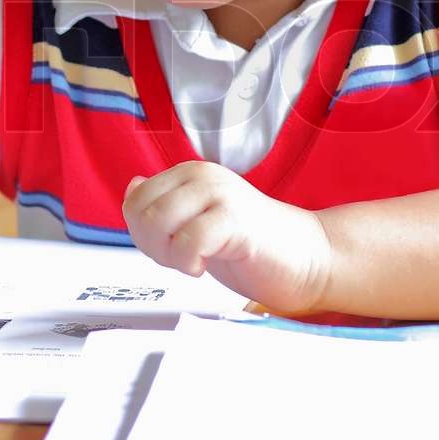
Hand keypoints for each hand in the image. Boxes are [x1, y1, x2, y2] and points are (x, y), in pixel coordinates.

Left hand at [122, 161, 332, 314]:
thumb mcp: (196, 222)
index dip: (141, 232)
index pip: (135, 199)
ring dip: (168, 254)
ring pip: (159, 221)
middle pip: (142, 211)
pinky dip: (188, 260)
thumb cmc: (251, 245)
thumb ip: (164, 207)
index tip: (169, 247)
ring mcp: (220, 193)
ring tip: (193, 260)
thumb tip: (133, 187)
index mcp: (189, 174)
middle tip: (182, 258)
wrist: (306, 259)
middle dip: (152, 245)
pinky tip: (204, 266)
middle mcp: (202, 176)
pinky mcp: (235, 218)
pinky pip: (189, 239)